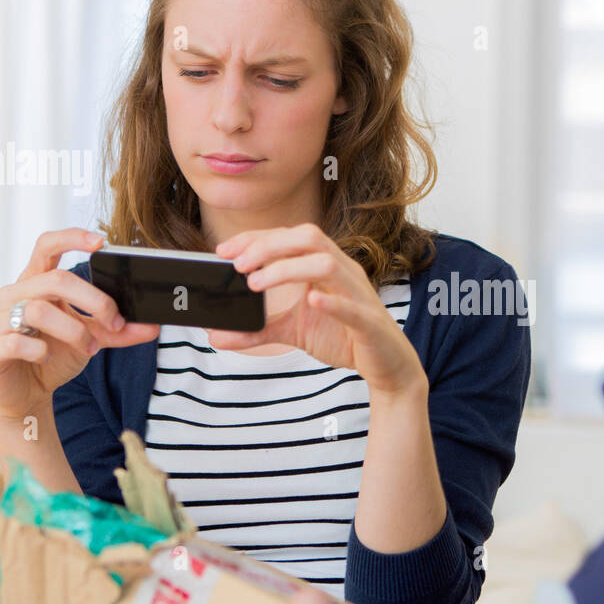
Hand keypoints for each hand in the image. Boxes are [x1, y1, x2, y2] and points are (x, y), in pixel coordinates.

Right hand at [0, 228, 159, 421]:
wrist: (26, 394)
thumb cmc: (53, 356)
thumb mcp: (92, 339)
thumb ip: (118, 330)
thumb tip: (153, 326)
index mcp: (37, 283)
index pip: (47, 246)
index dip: (71, 237)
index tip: (101, 242)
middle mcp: (16, 295)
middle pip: (55, 279)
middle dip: (93, 300)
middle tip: (114, 321)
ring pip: (37, 310)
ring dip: (73, 330)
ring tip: (90, 348)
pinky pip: (15, 341)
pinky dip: (39, 350)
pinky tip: (47, 356)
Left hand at [209, 224, 423, 395]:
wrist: (386, 366)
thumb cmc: (344, 337)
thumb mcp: (293, 332)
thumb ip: (257, 331)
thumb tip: (216, 335)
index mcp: (324, 267)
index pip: (289, 238)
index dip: (256, 239)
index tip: (224, 251)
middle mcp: (343, 272)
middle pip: (308, 238)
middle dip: (269, 246)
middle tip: (238, 265)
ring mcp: (358, 294)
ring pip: (327, 264)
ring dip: (288, 269)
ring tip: (257, 284)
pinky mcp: (369, 322)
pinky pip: (352, 306)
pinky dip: (332, 301)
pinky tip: (310, 299)